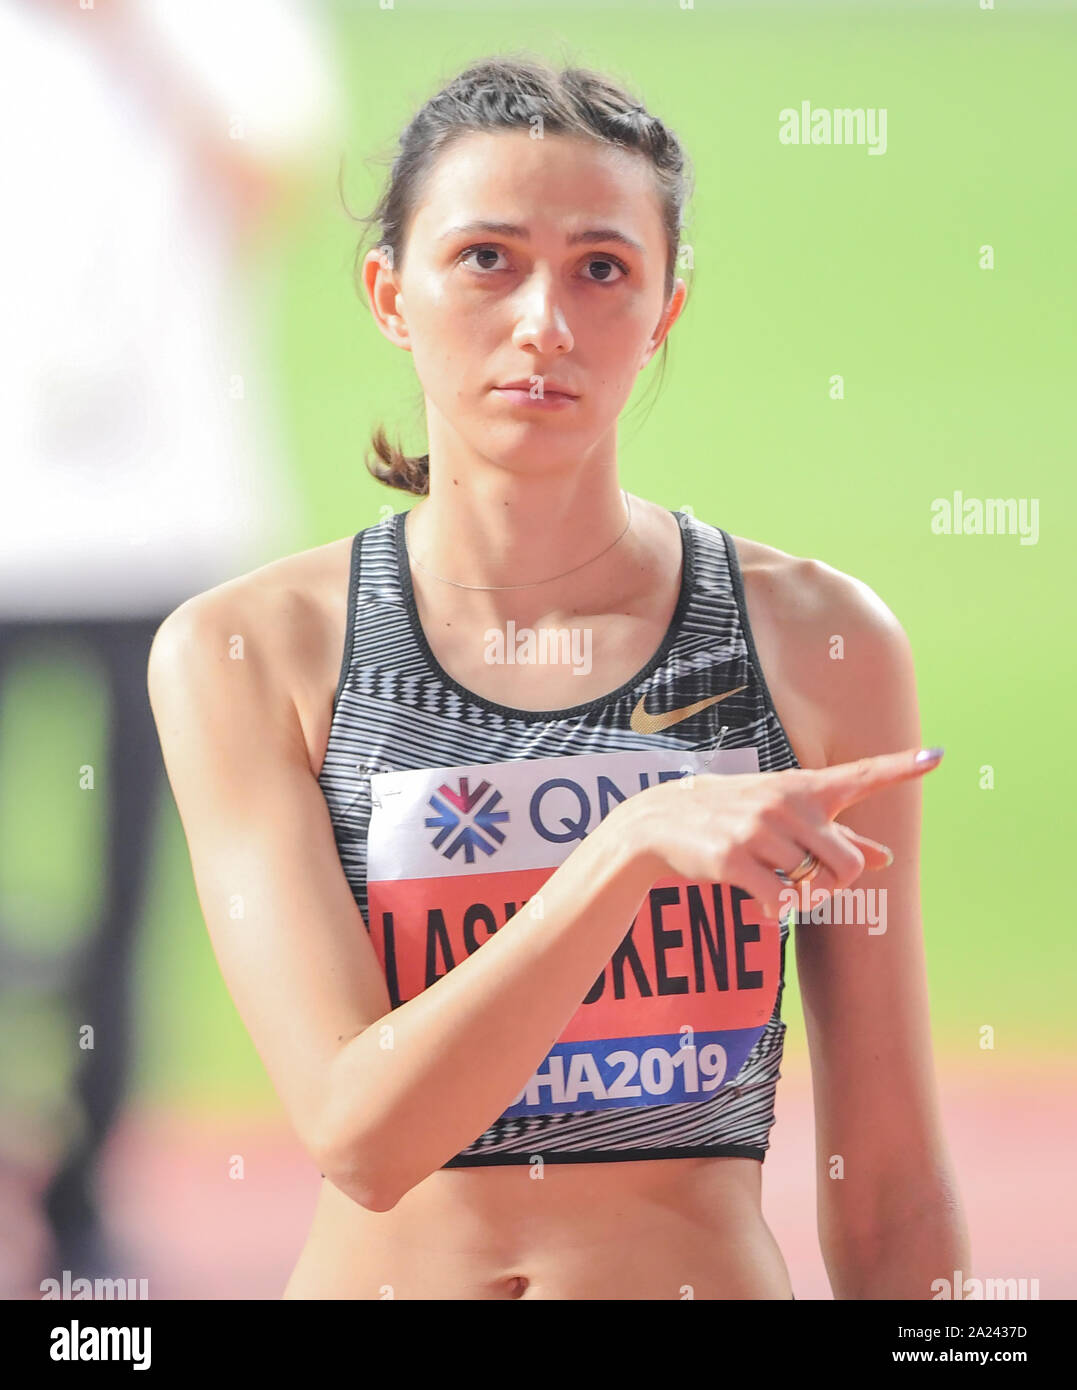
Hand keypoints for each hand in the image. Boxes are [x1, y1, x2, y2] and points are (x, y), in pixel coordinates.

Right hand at [622, 746, 943, 917]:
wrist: (660, 823)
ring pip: (814, 888)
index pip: (861, 776)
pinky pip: (781, 902)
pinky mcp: (734, 858)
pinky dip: (775, 911)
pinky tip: (759, 900)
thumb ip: (838, 837)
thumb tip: (886, 858)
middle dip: (835, 887)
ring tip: (775, 885)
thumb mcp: (784, 816)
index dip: (901, 767)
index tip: (937, 755)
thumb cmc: (733, 817)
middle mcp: (786, 803)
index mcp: (803, 788)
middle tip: (806, 883)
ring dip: (801, 900)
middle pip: (850, 866)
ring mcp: (759, 829)